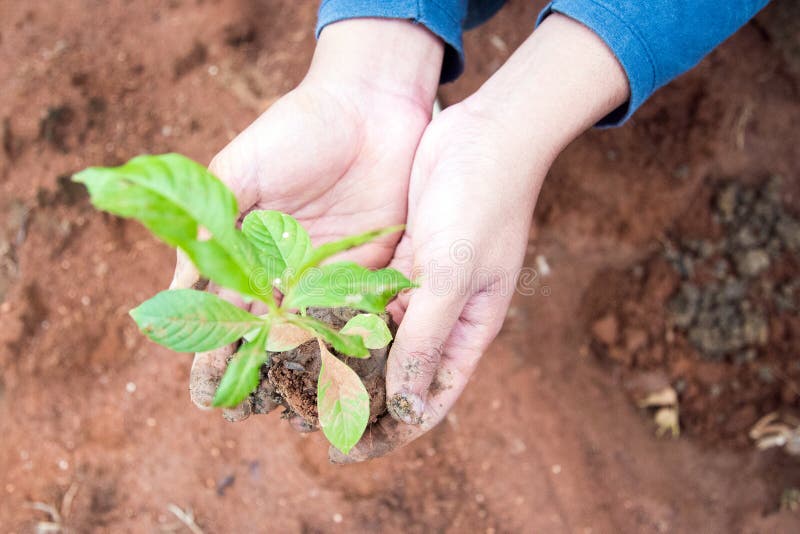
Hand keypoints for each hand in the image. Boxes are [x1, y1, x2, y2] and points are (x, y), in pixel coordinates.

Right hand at [173, 19, 443, 421]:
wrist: (370, 104)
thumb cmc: (299, 129)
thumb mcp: (243, 170)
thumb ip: (212, 223)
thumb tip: (178, 285)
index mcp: (252, 251)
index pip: (226, 312)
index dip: (212, 352)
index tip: (204, 394)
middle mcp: (290, 271)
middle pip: (271, 334)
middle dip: (259, 374)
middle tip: (249, 415)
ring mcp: (334, 275)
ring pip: (317, 335)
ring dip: (307, 372)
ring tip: (300, 413)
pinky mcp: (377, 270)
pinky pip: (364, 316)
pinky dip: (356, 347)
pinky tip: (350, 379)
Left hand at [331, 14, 629, 461]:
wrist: (485, 133)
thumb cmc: (482, 204)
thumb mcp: (453, 275)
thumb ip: (426, 337)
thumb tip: (405, 402)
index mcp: (468, 330)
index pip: (431, 400)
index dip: (392, 431)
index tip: (345, 450)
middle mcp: (442, 315)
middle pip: (398, 374)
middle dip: (358, 398)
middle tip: (304, 415)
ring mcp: (419, 285)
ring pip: (376, 336)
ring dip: (342, 355)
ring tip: (292, 375)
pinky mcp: (399, 256)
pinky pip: (364, 295)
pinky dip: (338, 310)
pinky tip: (299, 321)